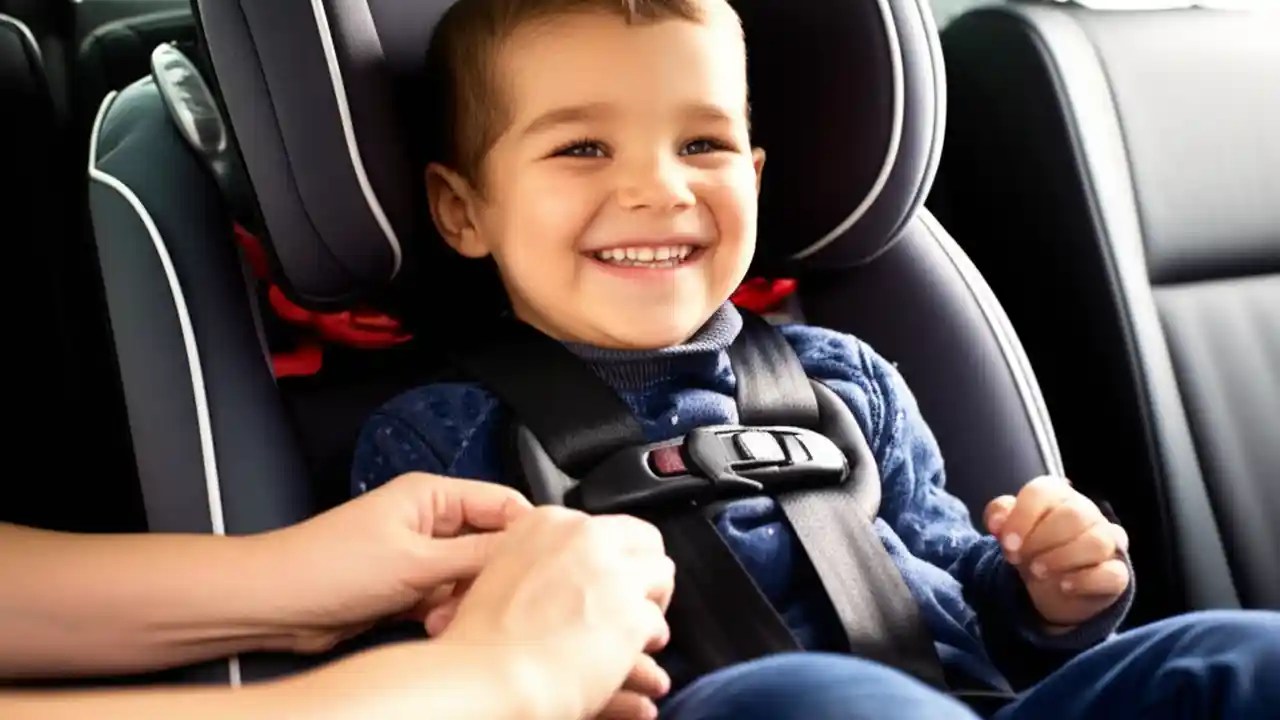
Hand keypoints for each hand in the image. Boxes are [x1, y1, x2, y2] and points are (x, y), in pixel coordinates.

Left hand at [256, 472, 531, 652]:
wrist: (276, 604)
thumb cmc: (325, 565)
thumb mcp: (415, 561)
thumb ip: (475, 555)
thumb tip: (525, 549)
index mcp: (431, 494)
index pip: (501, 502)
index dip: (526, 530)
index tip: (544, 561)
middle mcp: (427, 521)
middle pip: (488, 544)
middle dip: (491, 575)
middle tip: (490, 597)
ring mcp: (417, 556)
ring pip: (469, 578)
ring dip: (466, 601)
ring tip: (450, 615)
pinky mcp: (407, 588)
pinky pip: (446, 601)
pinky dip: (446, 615)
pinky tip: (434, 626)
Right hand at [435, 507, 674, 719]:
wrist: (486, 677)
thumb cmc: (482, 639)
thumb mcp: (502, 572)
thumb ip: (541, 558)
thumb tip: (569, 572)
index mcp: (548, 522)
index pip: (602, 526)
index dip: (609, 557)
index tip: (605, 578)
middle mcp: (584, 538)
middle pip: (644, 540)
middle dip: (643, 571)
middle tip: (632, 600)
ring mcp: (613, 574)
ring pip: (661, 574)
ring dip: (650, 602)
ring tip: (638, 629)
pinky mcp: (632, 615)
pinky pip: (657, 623)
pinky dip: (648, 642)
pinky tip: (633, 656)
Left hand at [984, 476, 1129, 628]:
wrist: (1054, 585)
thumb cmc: (1032, 546)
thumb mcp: (1010, 530)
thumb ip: (1000, 516)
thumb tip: (997, 521)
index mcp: (1058, 495)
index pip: (1044, 491)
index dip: (1022, 517)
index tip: (1006, 543)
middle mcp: (1088, 513)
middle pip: (1073, 514)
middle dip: (1040, 539)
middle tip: (1019, 559)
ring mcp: (1108, 543)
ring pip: (1097, 541)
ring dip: (1061, 558)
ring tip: (1037, 572)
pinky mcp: (1117, 574)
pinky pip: (1112, 573)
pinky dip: (1084, 580)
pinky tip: (1064, 586)